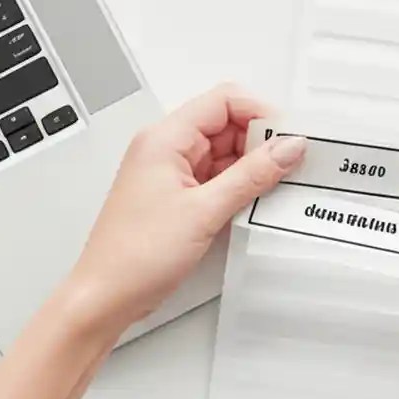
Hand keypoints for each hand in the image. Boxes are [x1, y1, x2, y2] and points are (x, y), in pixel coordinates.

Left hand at [66, 84, 306, 337]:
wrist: (105, 297)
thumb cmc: (135, 255)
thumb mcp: (205, 211)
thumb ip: (252, 175)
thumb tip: (289, 146)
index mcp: (165, 138)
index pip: (223, 101)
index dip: (260, 113)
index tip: (289, 138)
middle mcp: (166, 149)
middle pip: (226, 125)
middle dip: (261, 143)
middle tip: (293, 166)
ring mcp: (171, 174)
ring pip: (224, 154)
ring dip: (252, 168)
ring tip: (279, 188)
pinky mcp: (177, 198)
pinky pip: (216, 179)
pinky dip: (239, 187)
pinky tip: (257, 203)